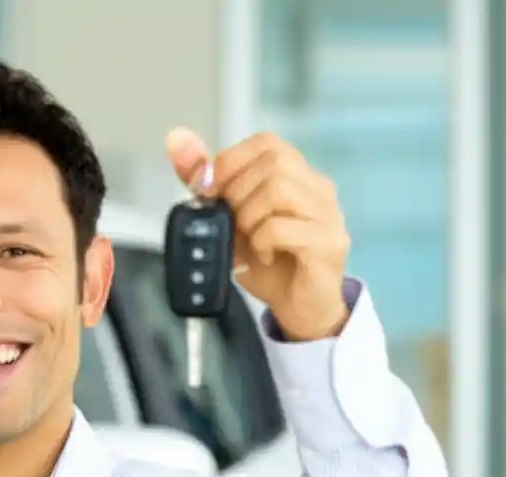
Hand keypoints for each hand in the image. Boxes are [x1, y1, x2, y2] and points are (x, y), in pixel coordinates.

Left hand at [165, 128, 350, 340]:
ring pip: (278, 189)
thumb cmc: (267, 262)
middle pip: (272, 164)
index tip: (214, 194)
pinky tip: (263, 256)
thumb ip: (205, 181)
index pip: (267, 142)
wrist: (297, 308)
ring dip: (249, 218)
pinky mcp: (329, 244)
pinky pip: (282, 227)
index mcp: (298, 175)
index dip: (232, 163)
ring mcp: (329, 215)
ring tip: (250, 242)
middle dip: (237, 195)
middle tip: (235, 226)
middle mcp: (319, 188)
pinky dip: (260, 243)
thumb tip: (176, 138)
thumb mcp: (227, 218)